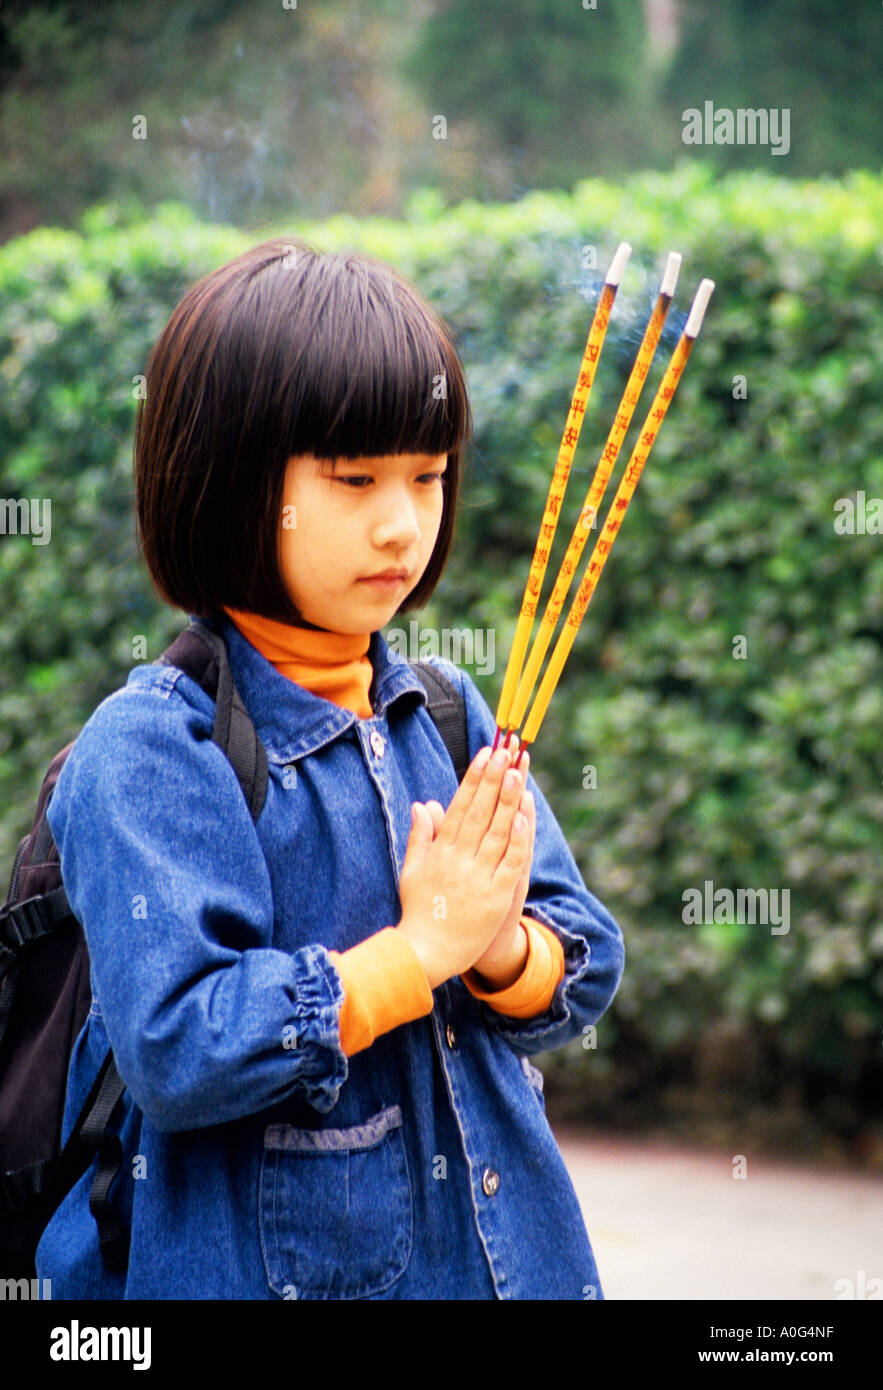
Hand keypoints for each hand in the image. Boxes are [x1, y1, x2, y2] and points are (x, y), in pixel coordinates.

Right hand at [397, 742, 531, 989]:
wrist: (426, 954)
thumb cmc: (419, 910)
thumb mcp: (413, 870)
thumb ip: (420, 836)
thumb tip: (423, 804)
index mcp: (440, 851)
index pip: (460, 806)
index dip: (473, 778)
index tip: (485, 754)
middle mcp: (458, 860)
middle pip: (480, 812)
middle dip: (493, 779)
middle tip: (505, 750)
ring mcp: (478, 877)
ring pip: (497, 832)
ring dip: (508, 800)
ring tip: (517, 771)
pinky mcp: (496, 897)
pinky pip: (510, 862)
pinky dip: (518, 838)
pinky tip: (524, 815)